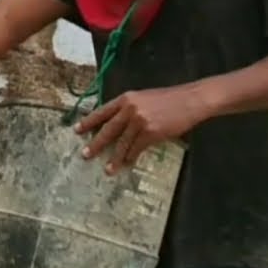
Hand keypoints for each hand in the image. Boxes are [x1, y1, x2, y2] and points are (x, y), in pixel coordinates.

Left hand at [73, 86, 209, 174]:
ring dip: (114, 158)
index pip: (102, 111)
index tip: (76, 130)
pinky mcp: (150, 132)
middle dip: (95, 144)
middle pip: (107, 129)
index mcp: (126, 98)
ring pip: (122, 143)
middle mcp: (129, 108)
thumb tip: (116, 125)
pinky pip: (136, 148)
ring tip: (107, 169)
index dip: (88, 122)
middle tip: (85, 154)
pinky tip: (127, 164)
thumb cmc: (170, 99)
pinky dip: (131, 157)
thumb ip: (129, 109)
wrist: (191, 100)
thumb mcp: (144, 98)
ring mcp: (139, 120)